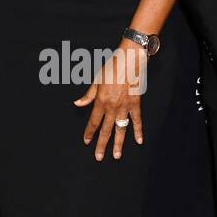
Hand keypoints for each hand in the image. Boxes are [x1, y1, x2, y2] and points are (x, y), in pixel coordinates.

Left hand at [74, 39, 144, 159]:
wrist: (130, 59)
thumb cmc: (112, 67)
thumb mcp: (96, 79)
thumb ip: (88, 95)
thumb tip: (77, 103)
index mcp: (101, 101)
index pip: (93, 122)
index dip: (89, 133)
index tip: (86, 142)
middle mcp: (112, 107)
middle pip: (105, 130)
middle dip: (102, 145)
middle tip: (99, 157)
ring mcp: (124, 107)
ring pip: (120, 129)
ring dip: (119, 143)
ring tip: (117, 155)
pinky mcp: (135, 104)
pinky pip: (137, 120)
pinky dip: (138, 130)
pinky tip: (139, 141)